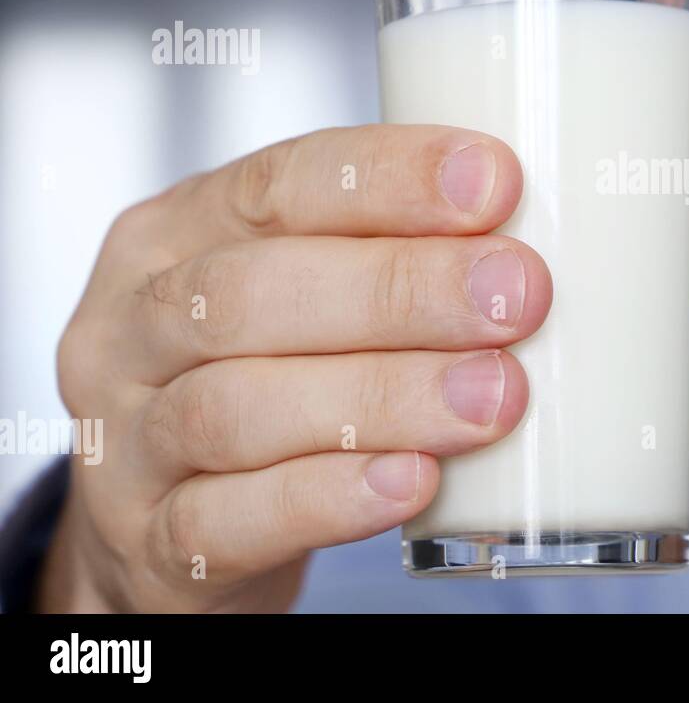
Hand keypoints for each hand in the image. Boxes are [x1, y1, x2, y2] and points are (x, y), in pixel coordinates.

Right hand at [38, 124, 551, 611]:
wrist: (179, 523)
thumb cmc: (269, 376)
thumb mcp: (299, 294)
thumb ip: (382, 254)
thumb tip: (525, 238)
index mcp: (172, 235)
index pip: (275, 185)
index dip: (389, 180)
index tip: (496, 182)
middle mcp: (129, 328)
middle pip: (252, 292)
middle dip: (400, 289)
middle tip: (516, 294)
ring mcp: (127, 443)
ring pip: (237, 408)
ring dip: (383, 396)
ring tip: (493, 394)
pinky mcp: (152, 544)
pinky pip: (230, 522)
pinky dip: (330, 499)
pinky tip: (413, 481)